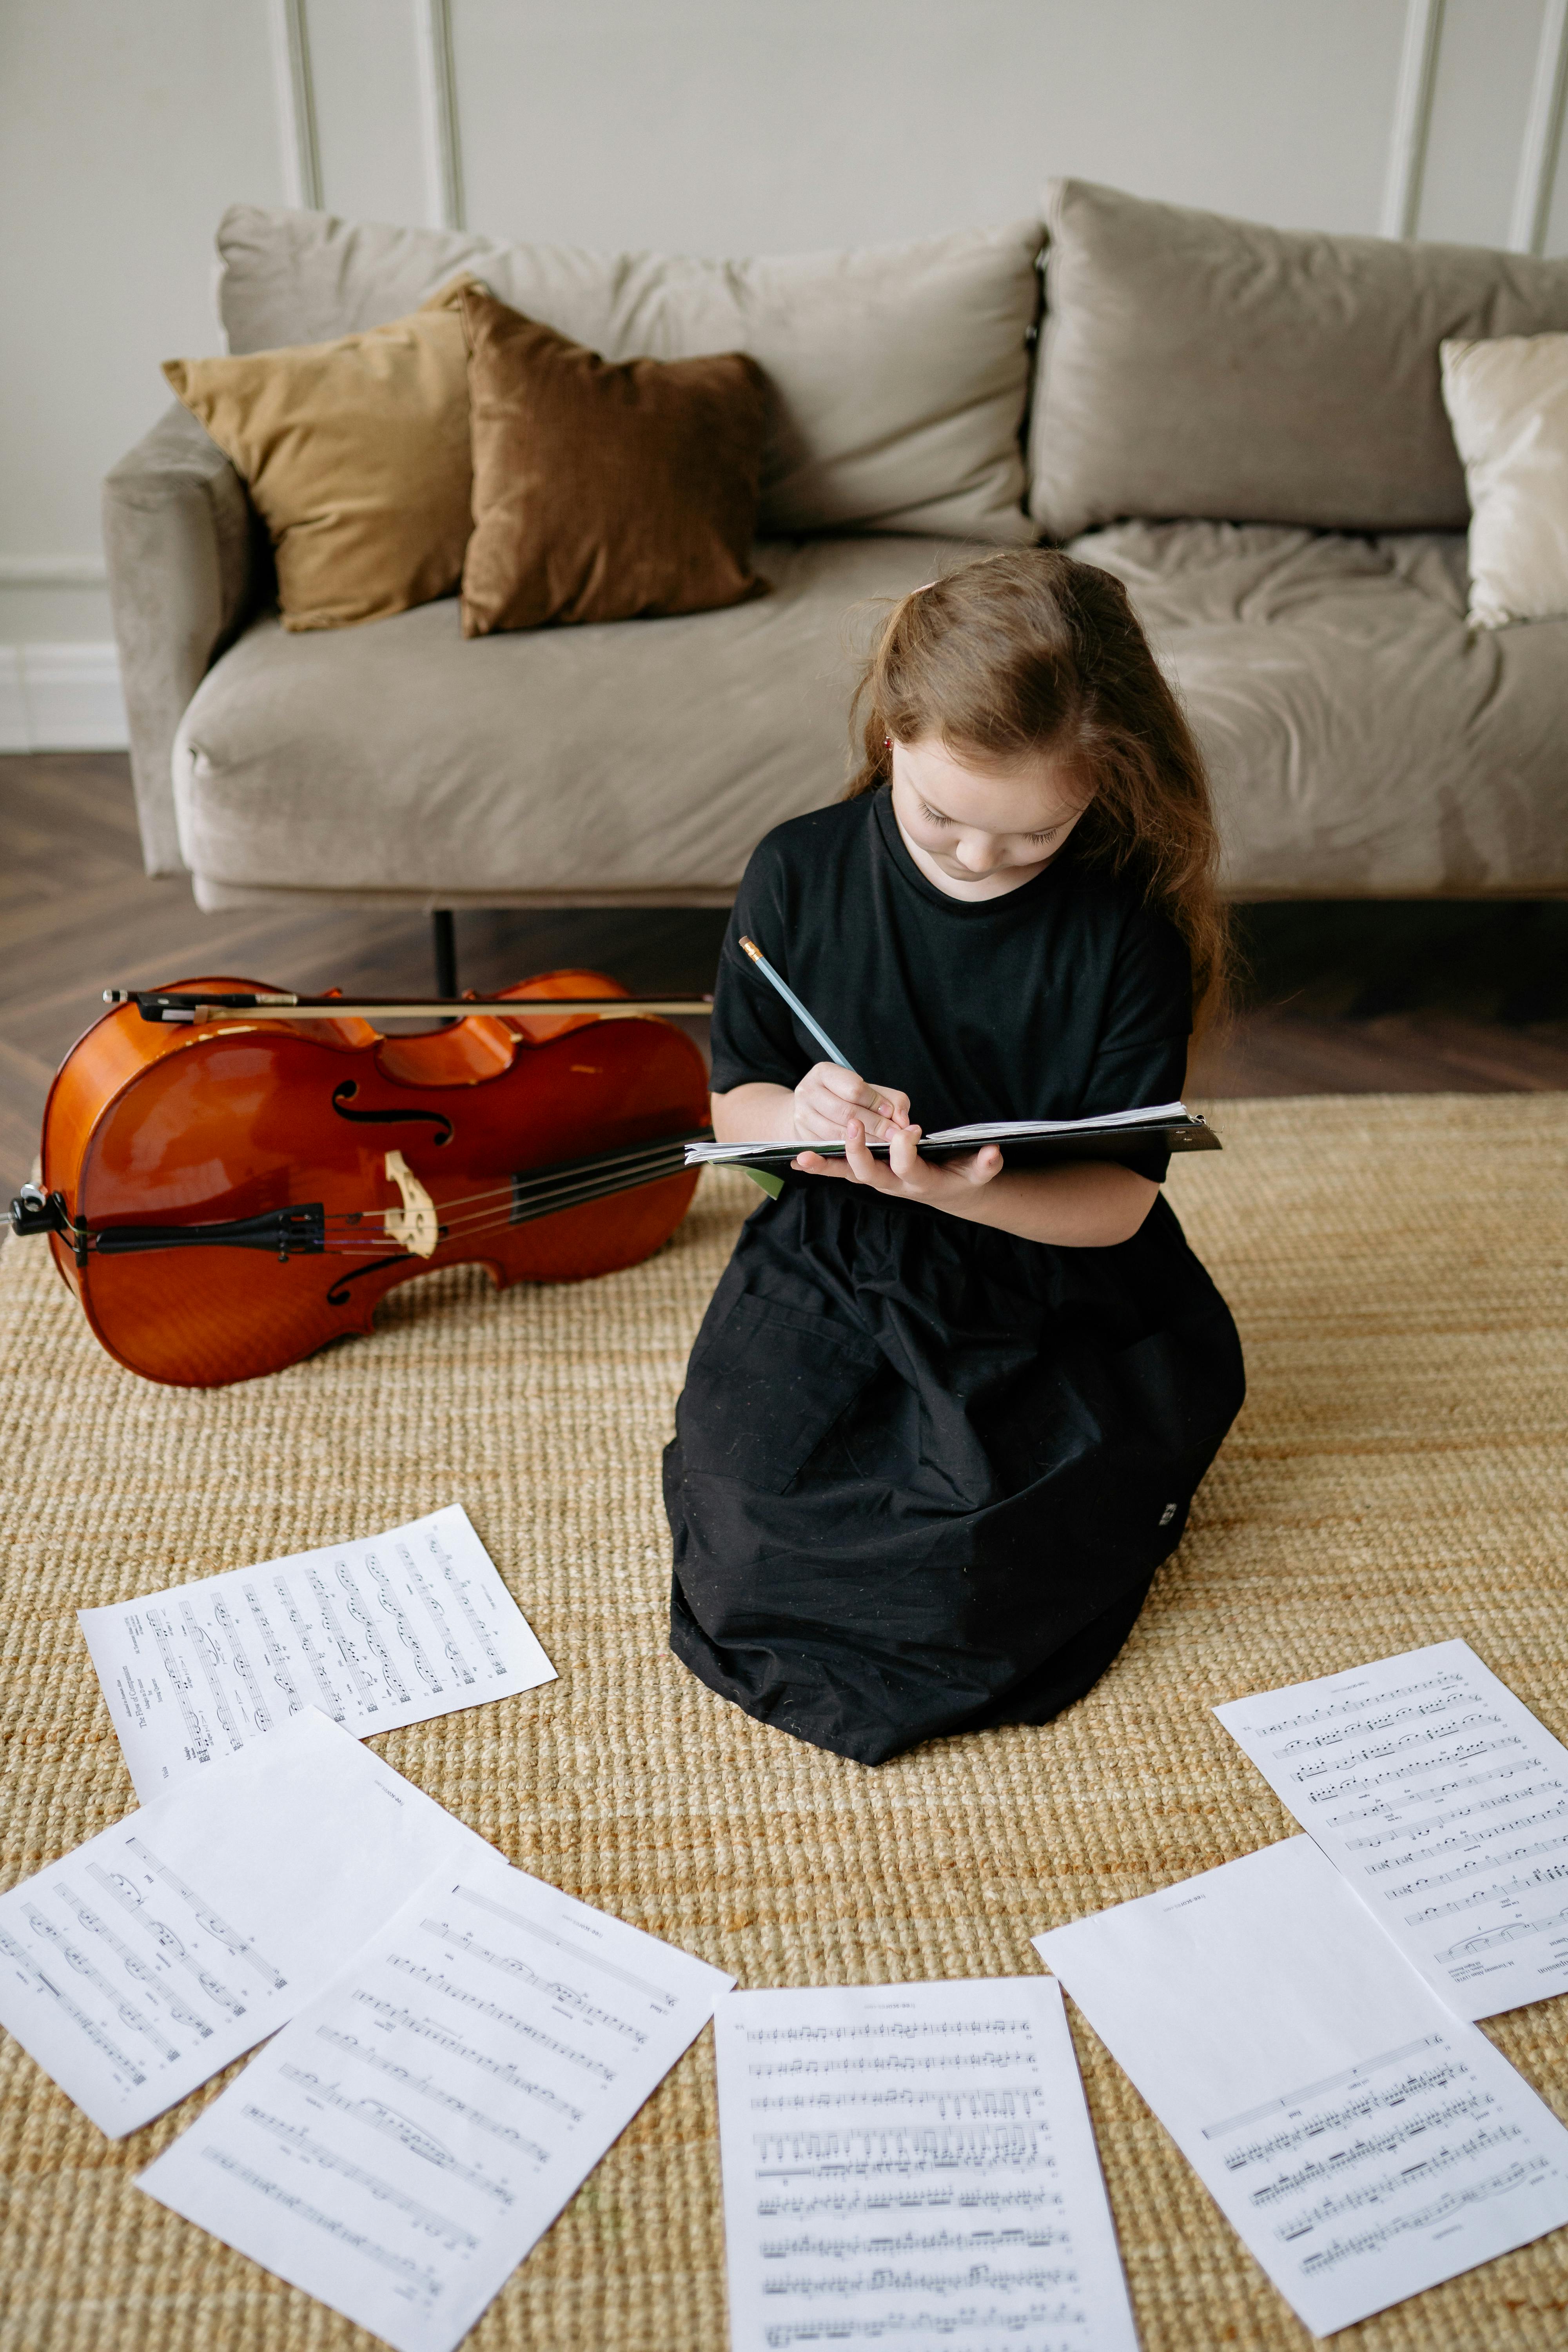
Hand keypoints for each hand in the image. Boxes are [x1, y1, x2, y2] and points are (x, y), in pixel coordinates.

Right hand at [791, 1063, 911, 1145]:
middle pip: (847, 1112)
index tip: (892, 1114)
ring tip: (885, 1143)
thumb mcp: (868, 1089)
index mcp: (824, 1073)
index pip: (854, 1089)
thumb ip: (891, 1099)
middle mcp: (808, 1092)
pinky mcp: (805, 1137)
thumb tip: (902, 1119)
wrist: (811, 1108)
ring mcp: (803, 1116)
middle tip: (895, 1135)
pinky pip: (832, 1147)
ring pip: (840, 1133)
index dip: (876, 1103)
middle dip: (876, 1125)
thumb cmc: (844, 1096)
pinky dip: (853, 1150)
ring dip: (867, 1141)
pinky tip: (868, 1150)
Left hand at [794, 1115, 1003, 1208]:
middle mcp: (895, 1185)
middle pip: (871, 1174)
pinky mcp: (868, 1176)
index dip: (906, 1148)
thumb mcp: (978, 1171)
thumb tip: (993, 1152)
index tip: (911, 1128)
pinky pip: (841, 1173)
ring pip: (850, 1176)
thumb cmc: (963, 1175)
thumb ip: (985, 1164)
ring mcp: (879, 1182)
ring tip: (805, 1155)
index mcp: (921, 1180)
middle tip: (854, 1124)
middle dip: (859, 1151)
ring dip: (828, 1165)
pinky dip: (822, 1167)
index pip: (908, 1165)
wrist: (950, 1191)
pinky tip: (800, 1158)